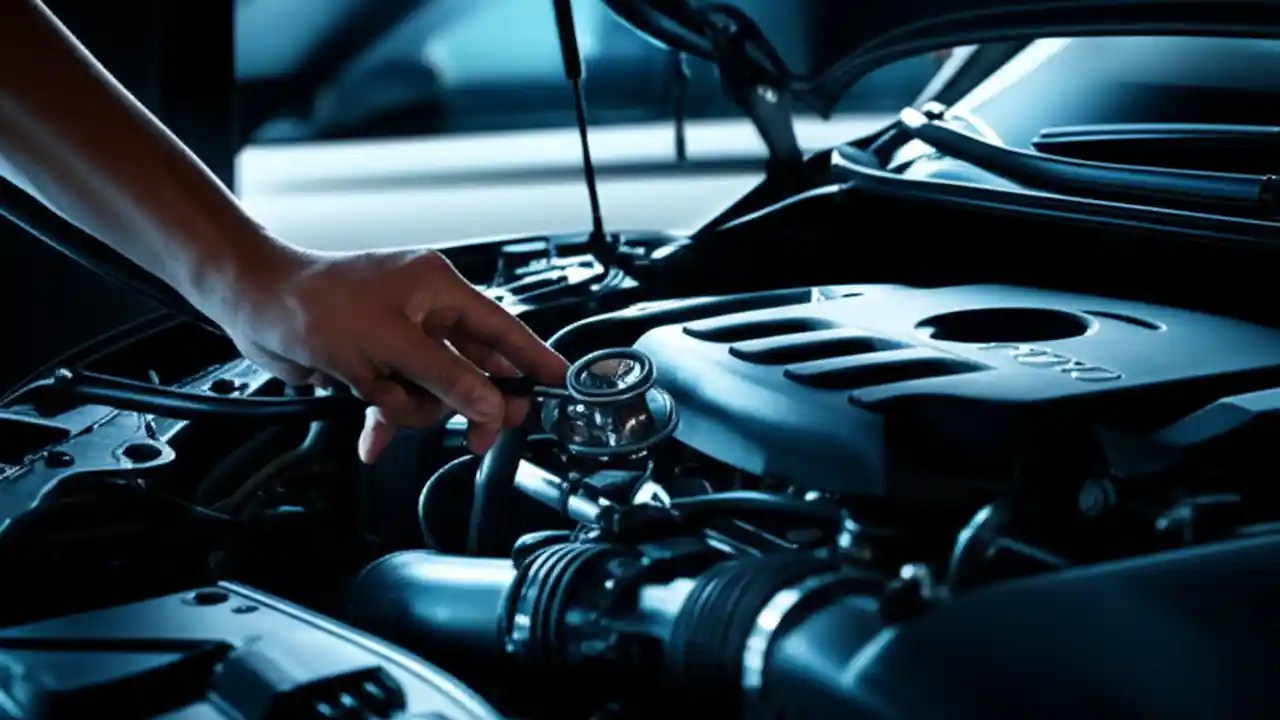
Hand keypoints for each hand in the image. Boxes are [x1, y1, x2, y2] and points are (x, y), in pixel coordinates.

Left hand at [207, 243, 566, 462]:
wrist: (253, 305)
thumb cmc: (313, 303)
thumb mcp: (390, 345)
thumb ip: (447, 376)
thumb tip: (489, 401)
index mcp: (438, 289)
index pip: (503, 327)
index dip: (533, 359)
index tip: (559, 382)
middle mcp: (423, 311)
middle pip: (472, 368)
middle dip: (467, 403)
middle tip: (480, 435)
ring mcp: (398, 339)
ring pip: (433, 392)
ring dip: (410, 410)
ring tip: (381, 404)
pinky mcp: (372, 362)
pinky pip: (397, 400)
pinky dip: (385, 420)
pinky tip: (372, 440)